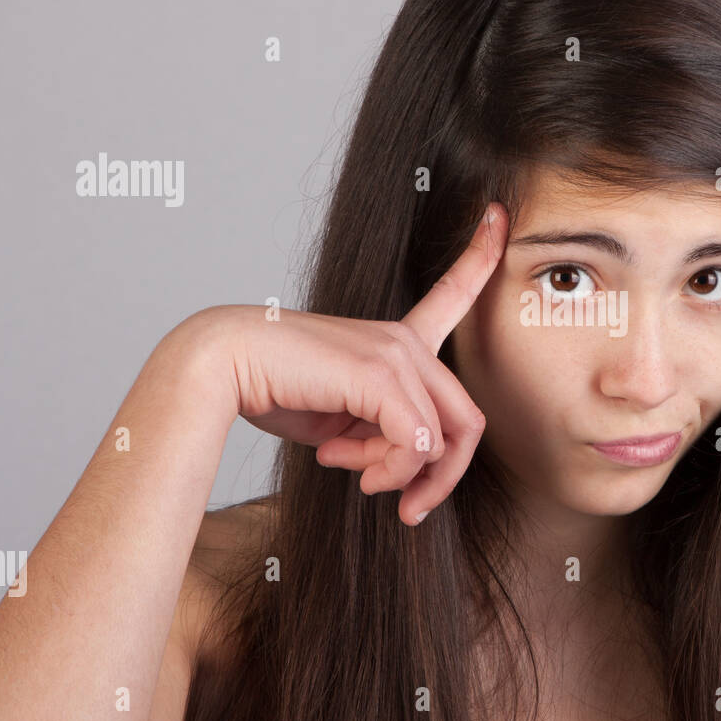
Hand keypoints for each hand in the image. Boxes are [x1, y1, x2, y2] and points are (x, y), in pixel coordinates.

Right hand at [206, 204, 507, 524]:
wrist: (221, 366)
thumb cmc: (275, 390)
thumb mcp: (345, 420)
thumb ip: (384, 435)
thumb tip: (408, 466)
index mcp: (396, 340)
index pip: (453, 291)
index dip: (481, 254)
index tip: (499, 213)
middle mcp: (404, 341)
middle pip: (466, 421)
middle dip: (441, 477)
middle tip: (405, 507)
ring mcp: (395, 353)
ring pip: (442, 442)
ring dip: (399, 476)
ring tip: (354, 473)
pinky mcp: (381, 374)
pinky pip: (416, 444)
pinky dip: (388, 471)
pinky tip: (342, 462)